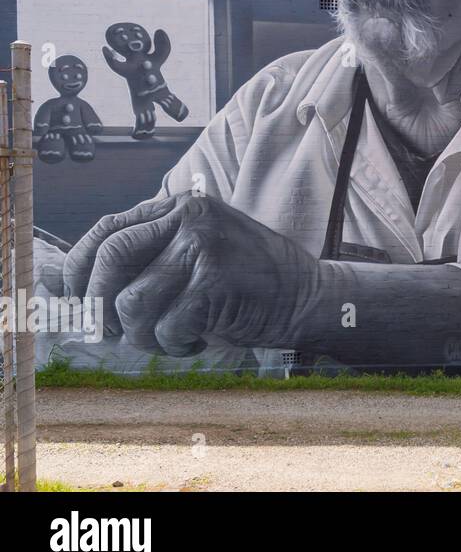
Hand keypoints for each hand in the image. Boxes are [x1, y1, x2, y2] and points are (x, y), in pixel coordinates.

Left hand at [64, 194, 319, 356]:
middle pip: (110, 258)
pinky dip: (175, 345)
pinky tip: (199, 339)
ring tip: (170, 338)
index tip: (73, 303)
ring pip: (132, 301)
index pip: (106, 230)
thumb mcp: (194, 254)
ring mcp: (204, 246)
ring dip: (144, 336)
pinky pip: (166, 326)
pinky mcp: (216, 280)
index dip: (77, 270)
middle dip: (99, 306)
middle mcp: (189, 217)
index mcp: (180, 206)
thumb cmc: (246, 282)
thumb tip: (61, 283)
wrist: (308, 296)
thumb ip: (143, 258)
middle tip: (115, 333)